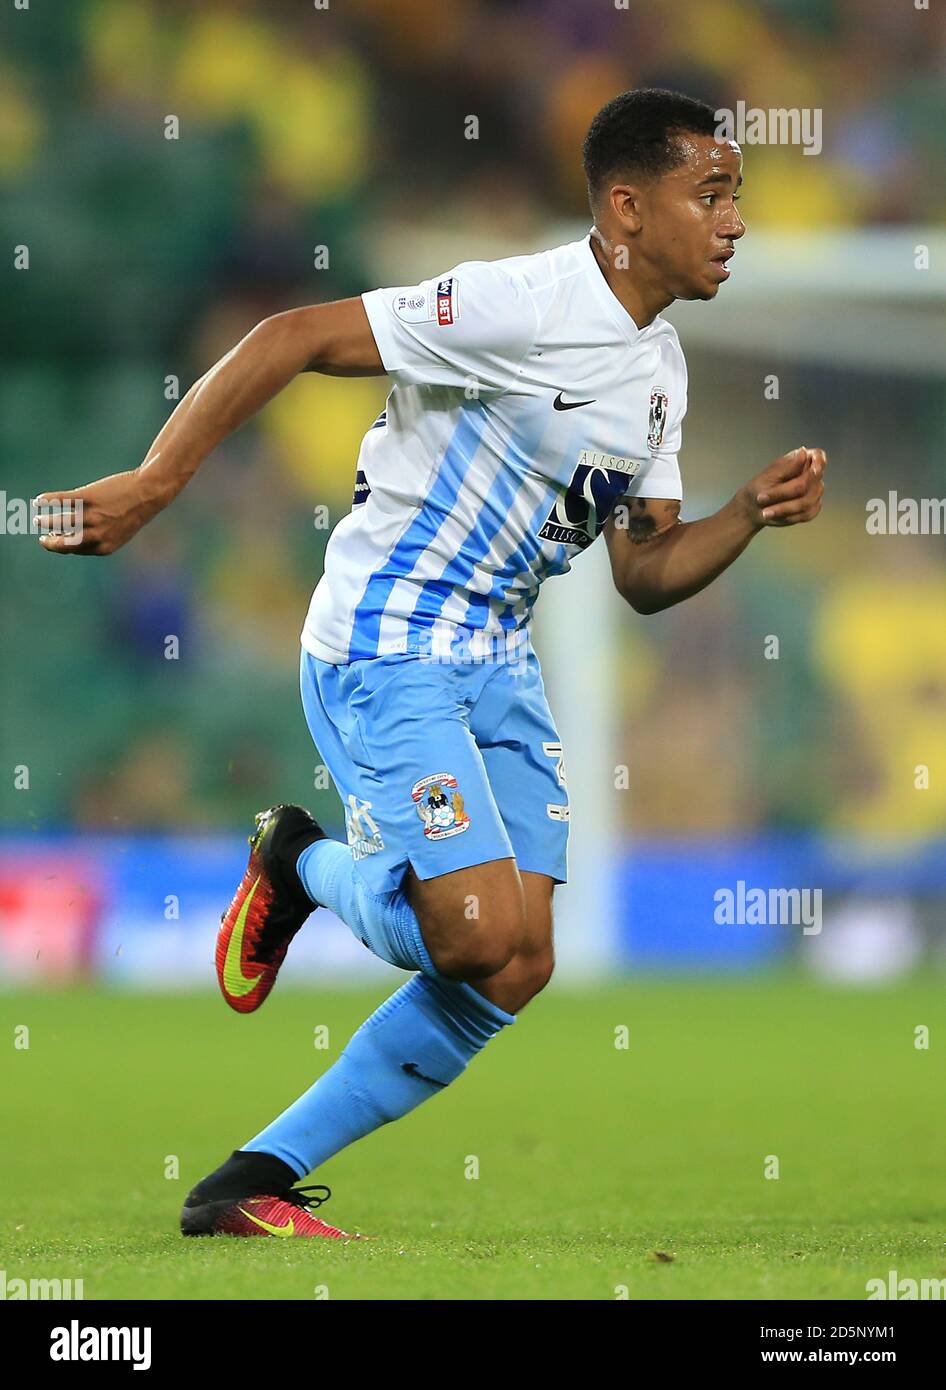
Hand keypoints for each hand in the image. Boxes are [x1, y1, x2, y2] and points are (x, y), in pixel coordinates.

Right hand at [33, 469, 167, 555]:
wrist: (149, 492)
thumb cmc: (134, 512)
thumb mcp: (119, 532)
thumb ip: (101, 538)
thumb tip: (76, 539)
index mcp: (104, 547)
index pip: (75, 550)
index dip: (62, 547)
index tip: (56, 539)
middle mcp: (96, 534)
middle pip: (63, 544)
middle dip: (49, 543)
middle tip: (42, 539)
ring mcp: (91, 516)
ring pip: (59, 522)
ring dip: (44, 522)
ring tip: (37, 520)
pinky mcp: (87, 497)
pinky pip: (60, 500)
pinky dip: (46, 500)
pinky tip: (38, 500)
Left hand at [739, 446, 826, 528]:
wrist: (755, 506)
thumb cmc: (761, 486)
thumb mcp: (770, 475)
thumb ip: (788, 466)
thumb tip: (803, 452)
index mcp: (803, 461)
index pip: (819, 456)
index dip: (819, 462)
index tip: (813, 469)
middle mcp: (812, 476)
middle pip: (809, 483)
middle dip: (784, 492)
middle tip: (761, 498)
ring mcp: (814, 493)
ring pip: (807, 501)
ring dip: (784, 508)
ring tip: (765, 512)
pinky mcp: (811, 508)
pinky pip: (806, 514)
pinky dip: (789, 516)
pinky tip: (775, 515)